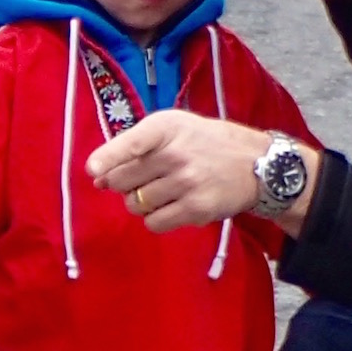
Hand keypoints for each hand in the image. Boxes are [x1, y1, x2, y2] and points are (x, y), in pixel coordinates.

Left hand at [87, 109, 316, 232]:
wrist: (258, 164)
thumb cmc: (206, 143)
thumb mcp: (175, 128)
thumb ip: (134, 146)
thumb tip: (97, 177)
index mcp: (166, 127)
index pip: (130, 143)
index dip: (107, 158)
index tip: (93, 170)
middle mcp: (176, 153)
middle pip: (122, 181)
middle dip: (122, 185)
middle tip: (143, 180)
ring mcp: (187, 182)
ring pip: (135, 205)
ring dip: (139, 203)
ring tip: (162, 192)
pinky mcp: (196, 208)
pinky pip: (154, 223)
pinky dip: (155, 218)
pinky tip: (172, 206)